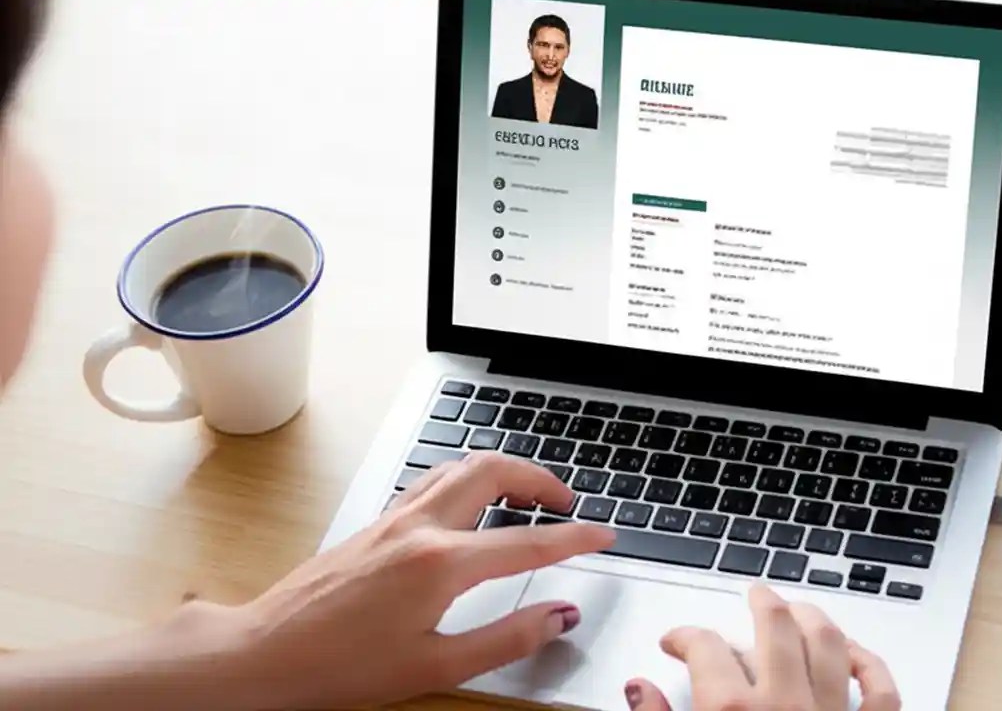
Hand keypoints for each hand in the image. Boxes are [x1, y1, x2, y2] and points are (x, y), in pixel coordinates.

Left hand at [227, 452, 614, 709]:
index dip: (575, 537)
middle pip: (493, 471)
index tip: (603, 534)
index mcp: (440, 564)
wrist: (264, 653)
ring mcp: (393, 519)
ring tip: (528, 495)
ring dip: (503, 471)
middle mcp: (418, 528)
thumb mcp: (435, 667)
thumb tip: (558, 618)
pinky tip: (471, 505)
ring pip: (460, 467)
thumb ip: (507, 639)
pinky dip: (469, 480)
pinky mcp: (376, 523)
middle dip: (539, 478)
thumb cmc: (339, 667)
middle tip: (566, 502)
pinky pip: (434, 481)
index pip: (528, 540)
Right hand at [625, 583, 900, 710]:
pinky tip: (854, 653)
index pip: (704, 647)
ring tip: (796, 609)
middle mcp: (784, 705)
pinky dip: (868, 664)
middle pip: (773, 626)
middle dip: (760, 602)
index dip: (685, 636)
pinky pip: (879, 690)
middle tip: (754, 594)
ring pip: (828, 643)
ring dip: (811, 618)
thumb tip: (638, 687)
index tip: (676, 641)